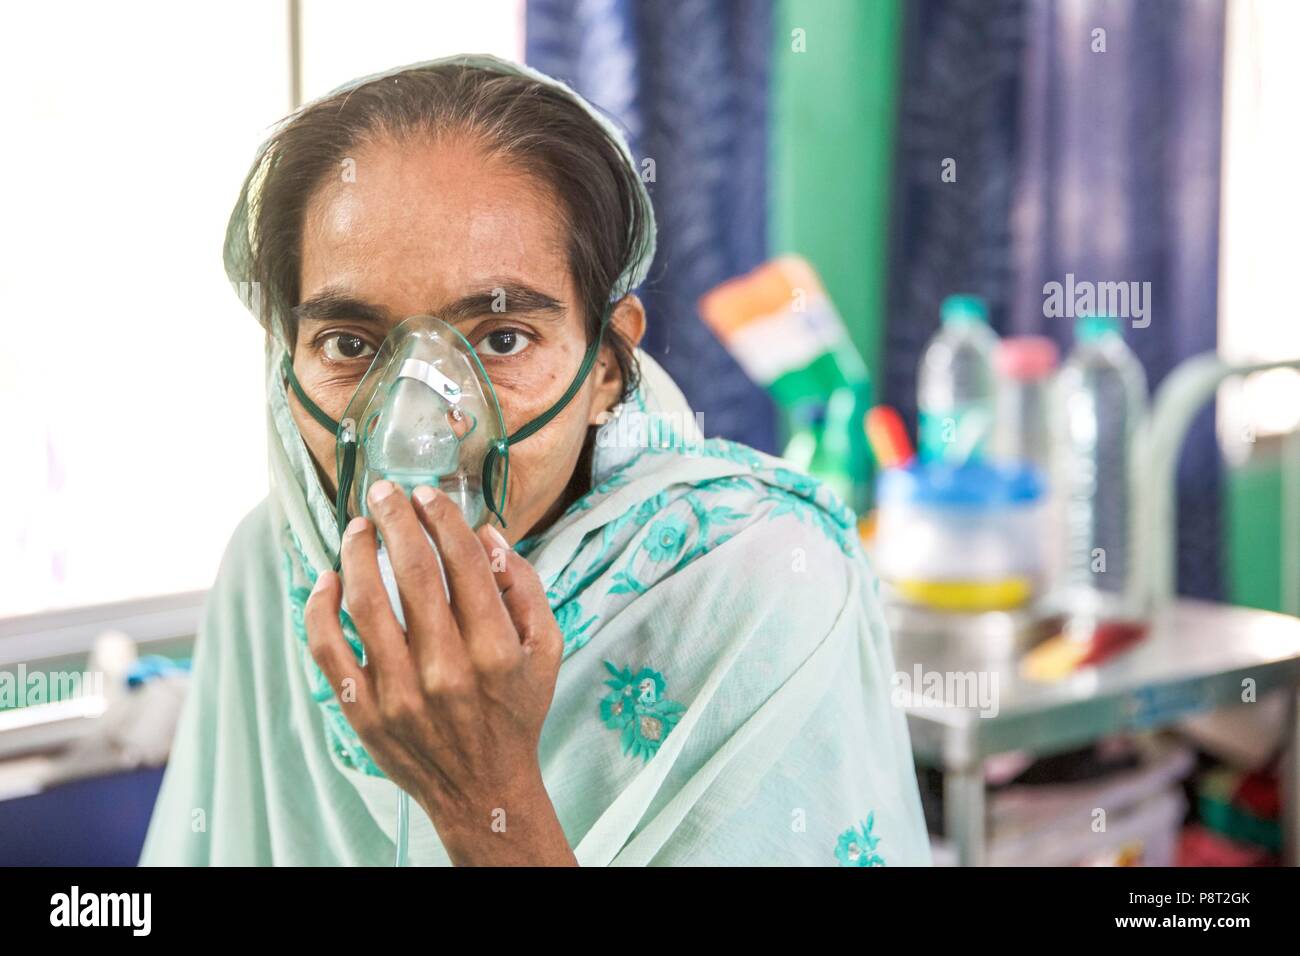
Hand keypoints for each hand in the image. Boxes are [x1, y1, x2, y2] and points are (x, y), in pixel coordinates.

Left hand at [304, 479, 573, 865]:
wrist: (482, 790)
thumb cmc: (515, 711)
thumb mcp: (545, 650)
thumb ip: (524, 588)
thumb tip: (487, 534)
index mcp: (495, 650)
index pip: (463, 562)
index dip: (441, 517)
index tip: (426, 494)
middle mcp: (446, 669)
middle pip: (411, 571)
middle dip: (395, 519)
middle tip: (384, 492)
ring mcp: (399, 692)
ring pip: (364, 601)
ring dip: (357, 552)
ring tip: (358, 528)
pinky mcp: (364, 711)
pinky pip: (328, 647)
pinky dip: (321, 606)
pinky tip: (329, 579)